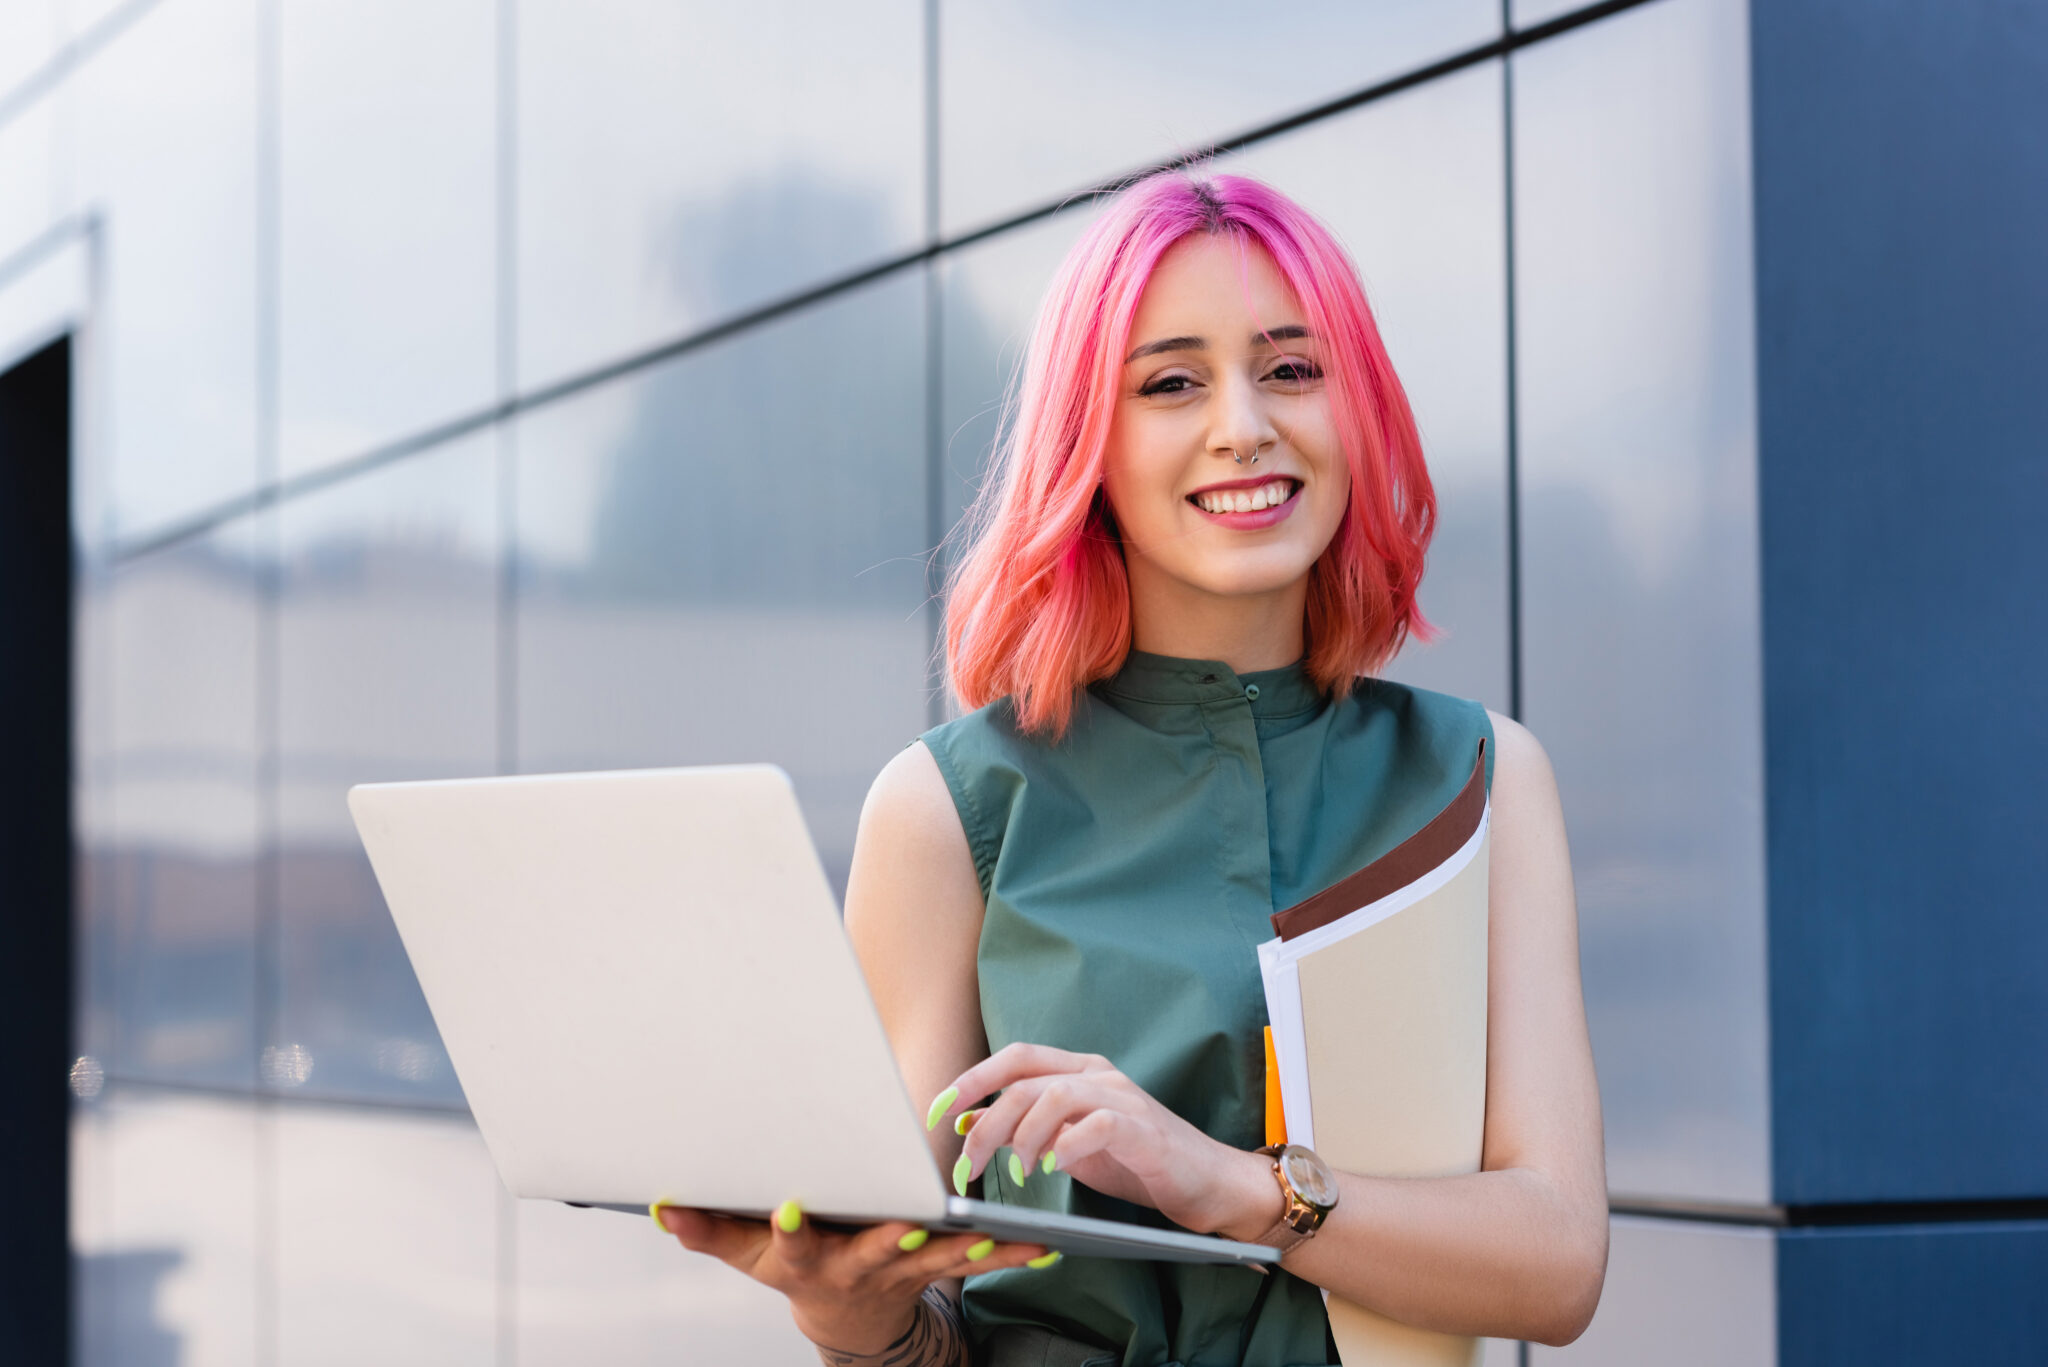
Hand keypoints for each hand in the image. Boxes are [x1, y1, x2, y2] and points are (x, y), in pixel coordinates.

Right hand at [653, 1200, 1049, 1354]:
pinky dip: (1010, 1252)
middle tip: (909, 1223)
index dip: (787, 1228)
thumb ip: (708, 1229)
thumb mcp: (745, 1255)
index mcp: (804, 1259)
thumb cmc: (795, 1269)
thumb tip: (662, 1207)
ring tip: (1000, 1236)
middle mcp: (854, 1267)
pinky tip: (1043, 1244)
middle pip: (872, 1251)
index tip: (787, 1204)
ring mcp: (900, 1270)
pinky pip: (975, 1259)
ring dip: (969, 1249)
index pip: (790, 1242)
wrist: (847, 1318)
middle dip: (889, 1238)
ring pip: (935, 1257)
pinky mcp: (936, 1266)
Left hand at [928, 1043, 1279, 1239]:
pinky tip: (1057, 1167)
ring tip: (1018, 1171)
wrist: (1207, 1182)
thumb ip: (1027, 1130)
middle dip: (984, 1120)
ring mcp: (1123, 1098)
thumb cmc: (1136, 1162)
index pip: (1015, 1058)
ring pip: (1054, 1095)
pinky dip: (1069, 1145)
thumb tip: (968, 1123)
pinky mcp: (1144, 1130)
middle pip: (1025, 1079)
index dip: (972, 1079)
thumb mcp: (1070, 1145)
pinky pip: (1098, 1124)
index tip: (936, 1111)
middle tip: (969, 1163)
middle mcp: (1098, 1075)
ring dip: (1022, 1136)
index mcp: (1079, 1071)